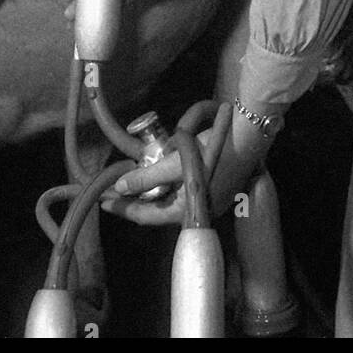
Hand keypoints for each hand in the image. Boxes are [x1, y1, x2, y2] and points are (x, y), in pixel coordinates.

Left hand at [100, 101, 231, 227]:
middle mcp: (197, 210)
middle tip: (115, 188)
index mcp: (187, 211)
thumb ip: (147, 176)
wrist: (249, 136)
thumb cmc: (213, 149)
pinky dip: (168, 182)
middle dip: (136, 199)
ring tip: (134, 176)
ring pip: (170, 199)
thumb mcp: (176, 161)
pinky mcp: (213, 187)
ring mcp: (206, 199)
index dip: (123, 209)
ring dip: (153, 188)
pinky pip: (183, 189)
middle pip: (158, 209)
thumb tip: (120, 187)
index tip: (103, 202)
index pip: (146, 216)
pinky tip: (161, 168)